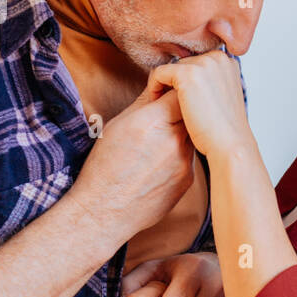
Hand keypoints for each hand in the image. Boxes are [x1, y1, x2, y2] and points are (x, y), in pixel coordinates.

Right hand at [65, 67, 194, 240]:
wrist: (104, 212)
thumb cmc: (104, 167)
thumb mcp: (117, 126)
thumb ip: (145, 102)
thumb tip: (161, 84)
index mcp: (152, 122)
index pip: (181, 92)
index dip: (174, 91)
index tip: (165, 95)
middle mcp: (173, 141)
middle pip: (190, 114)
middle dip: (179, 112)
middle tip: (162, 118)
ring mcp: (184, 163)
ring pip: (191, 136)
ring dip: (179, 134)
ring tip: (156, 144)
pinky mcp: (188, 180)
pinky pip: (189, 158)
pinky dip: (177, 156)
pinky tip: (157, 164)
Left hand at [144, 51, 250, 158]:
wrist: (229, 143)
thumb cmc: (224, 129)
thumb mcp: (221, 99)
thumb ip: (211, 84)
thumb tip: (191, 82)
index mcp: (227, 62)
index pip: (196, 63)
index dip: (186, 82)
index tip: (182, 101)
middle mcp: (217, 57)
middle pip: (183, 64)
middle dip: (175, 83)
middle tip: (172, 106)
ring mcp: (203, 63)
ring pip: (171, 69)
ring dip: (165, 86)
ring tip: (166, 107)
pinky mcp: (187, 73)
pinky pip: (159, 73)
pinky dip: (154, 87)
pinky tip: (157, 103)